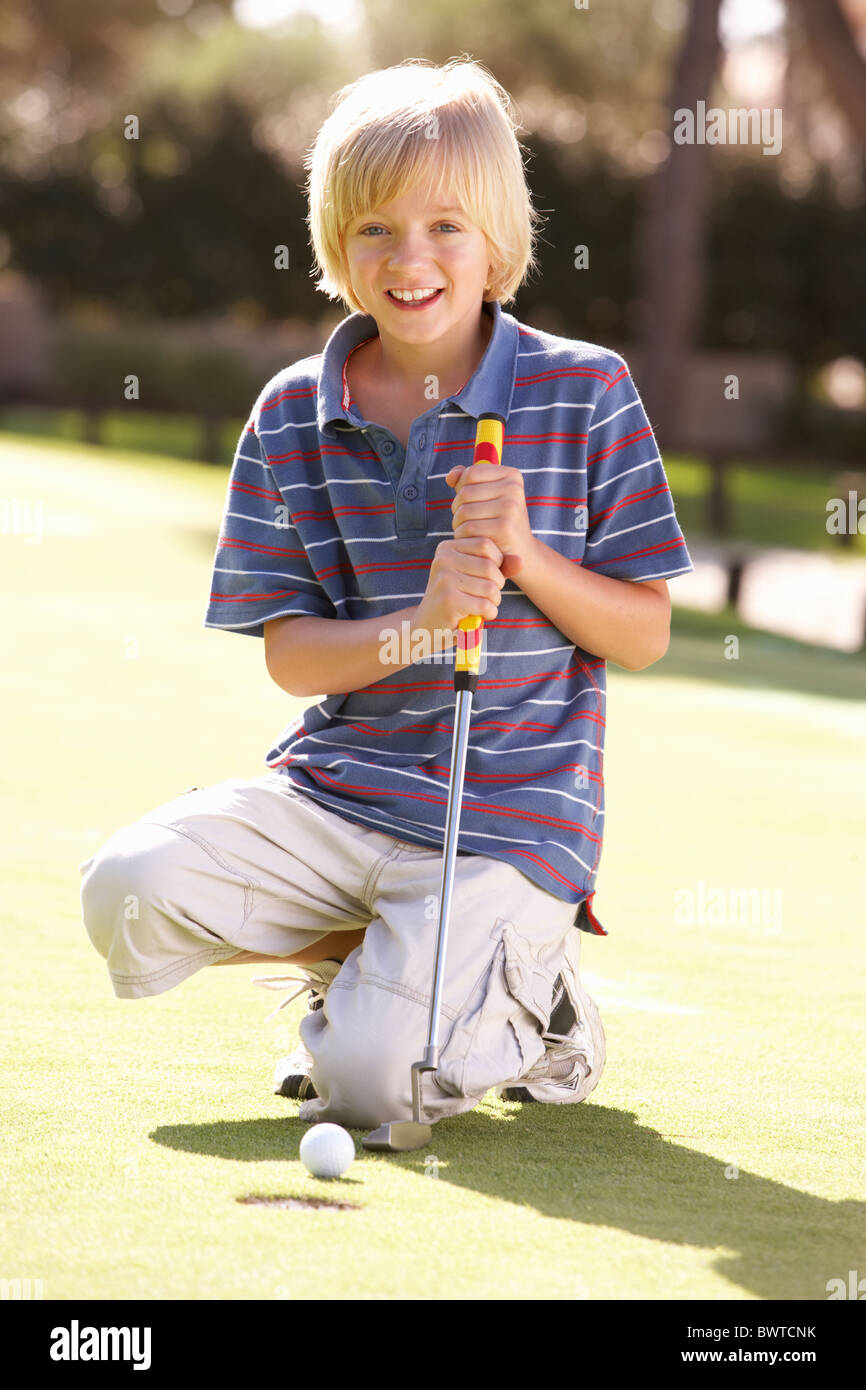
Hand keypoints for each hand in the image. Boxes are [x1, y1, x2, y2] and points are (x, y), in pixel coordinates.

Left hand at [446, 462, 532, 580]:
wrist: (521, 552)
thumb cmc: (498, 521)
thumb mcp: (486, 496)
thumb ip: (466, 480)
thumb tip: (451, 476)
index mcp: (512, 475)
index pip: (470, 473)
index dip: (461, 488)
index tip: (469, 502)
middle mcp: (514, 488)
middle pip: (465, 493)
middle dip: (458, 508)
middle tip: (466, 520)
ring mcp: (511, 508)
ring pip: (464, 511)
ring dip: (458, 524)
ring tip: (468, 531)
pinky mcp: (504, 527)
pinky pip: (468, 528)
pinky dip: (463, 536)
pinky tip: (471, 541)